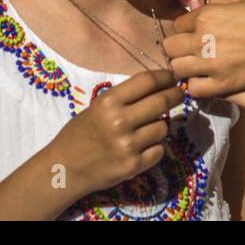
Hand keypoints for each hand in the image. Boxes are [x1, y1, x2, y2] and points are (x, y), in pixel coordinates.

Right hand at [49, 69, 185, 195]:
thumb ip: (126, 98)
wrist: (65, 168)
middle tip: (179, 94)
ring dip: (160, 124)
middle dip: (175, 95)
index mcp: (108, 102)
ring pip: (163, 127)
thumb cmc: (81, 133)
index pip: (147, 81)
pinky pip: (159, 150)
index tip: (173, 77)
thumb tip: (159, 87)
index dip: (165, 77)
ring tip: (148, 127)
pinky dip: (155, 146)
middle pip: (161, 102)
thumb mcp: (98, 107)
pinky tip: (143, 145)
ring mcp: (128, 145)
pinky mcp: (133, 166)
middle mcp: (119, 122)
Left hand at [163, 0, 244, 97]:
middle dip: (178, 47)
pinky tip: (208, 80)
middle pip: (170, 46)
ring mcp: (212, 64)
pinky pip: (194, 89)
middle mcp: (203, 39)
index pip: (178, 24)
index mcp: (206, 15)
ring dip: (184, 67)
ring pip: (176, 69)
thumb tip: (205, 8)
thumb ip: (218, 3)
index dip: (187, 28)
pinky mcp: (224, 84)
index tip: (196, 33)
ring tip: (198, 66)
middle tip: (193, 50)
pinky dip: (197, 85)